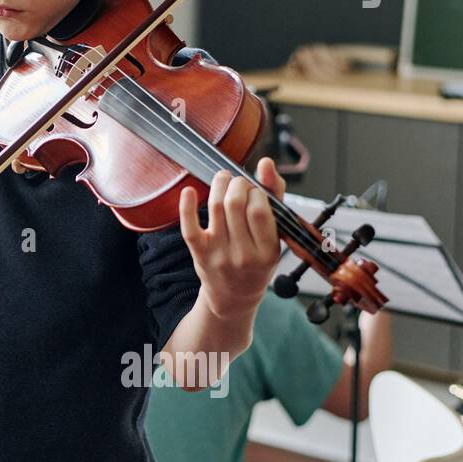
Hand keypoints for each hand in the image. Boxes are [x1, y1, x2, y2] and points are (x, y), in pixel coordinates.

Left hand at [179, 157, 285, 325]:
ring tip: (224, 180)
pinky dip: (186, 206)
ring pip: (215, 208)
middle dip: (237, 184)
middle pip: (235, 205)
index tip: (255, 189)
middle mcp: (243, 256)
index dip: (256, 191)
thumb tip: (265, 163)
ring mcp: (219, 255)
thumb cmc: (257, 262)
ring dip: (219, 185)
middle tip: (239, 182)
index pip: (260, 210)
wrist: (233, 297)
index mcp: (268, 252)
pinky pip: (189, 227)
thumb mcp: (276, 238)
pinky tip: (189, 190)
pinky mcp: (199, 254)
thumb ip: (275, 199)